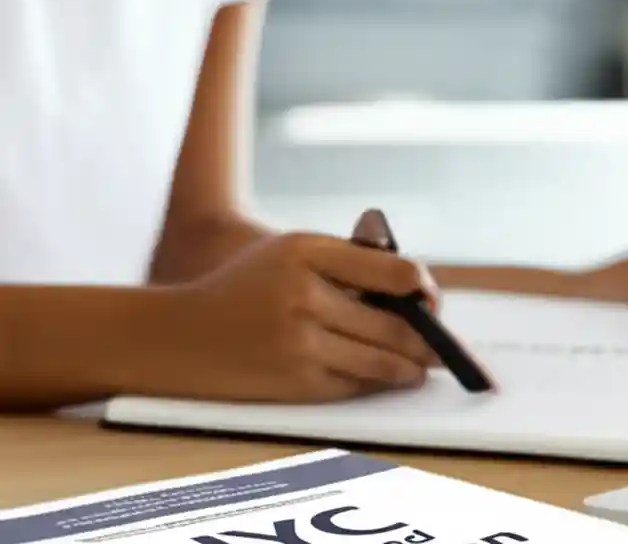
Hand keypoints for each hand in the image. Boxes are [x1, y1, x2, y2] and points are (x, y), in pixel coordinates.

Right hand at [125, 233, 438, 401]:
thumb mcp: (290, 253)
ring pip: (385, 361)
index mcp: (307, 250)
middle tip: (441, 342)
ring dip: (413, 367)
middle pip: (397, 324)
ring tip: (423, 365)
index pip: (396, 272)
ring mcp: (300, 341)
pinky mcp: (296, 381)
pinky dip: (376, 381)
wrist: (177, 336)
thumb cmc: (245, 289)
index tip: (429, 299)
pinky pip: (357, 384)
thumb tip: (416, 290)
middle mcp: (304, 294)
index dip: (424, 290)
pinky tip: (385, 376)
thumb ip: (349, 262)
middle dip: (428, 337)